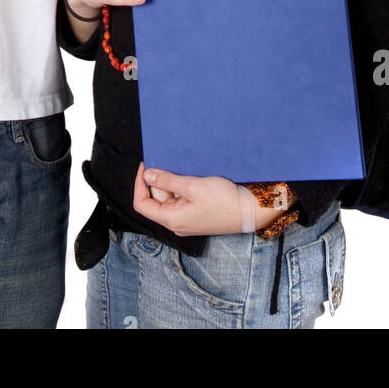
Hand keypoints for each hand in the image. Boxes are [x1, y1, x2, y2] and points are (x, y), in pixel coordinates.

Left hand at [132, 163, 277, 236]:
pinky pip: (181, 201)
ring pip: (169, 199)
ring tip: (185, 171)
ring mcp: (186, 220)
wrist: (250, 211)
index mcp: (171, 220)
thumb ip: (167, 180)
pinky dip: (182, 188)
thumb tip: (147, 175)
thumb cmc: (224, 201)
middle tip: (169, 164)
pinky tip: (192, 179)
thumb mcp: (193, 186)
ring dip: (172, 183)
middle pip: (155, 200)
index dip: (139, 184)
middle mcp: (176, 223)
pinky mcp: (196, 215)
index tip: (145, 166)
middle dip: (159, 181)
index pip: (141, 204)